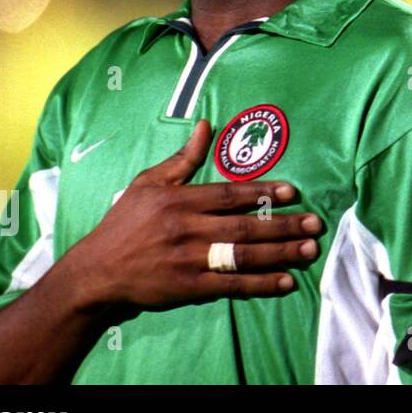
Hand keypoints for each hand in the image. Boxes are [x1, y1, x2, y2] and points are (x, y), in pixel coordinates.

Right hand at [66, 120, 323, 313]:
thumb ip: (183, 158)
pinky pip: (231, 285)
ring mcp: (189, 261)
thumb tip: (207, 124)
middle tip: (315, 225)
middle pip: (244, 227)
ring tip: (309, 250)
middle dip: (283, 226)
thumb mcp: (147, 183)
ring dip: (280, 254)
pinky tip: (285, 282)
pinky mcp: (188, 288)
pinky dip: (260, 284)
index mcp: (178, 201)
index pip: (228, 195)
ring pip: (242, 256)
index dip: (262, 192)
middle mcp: (186, 229)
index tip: (292, 192)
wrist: (95, 272)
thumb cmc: (124, 223)